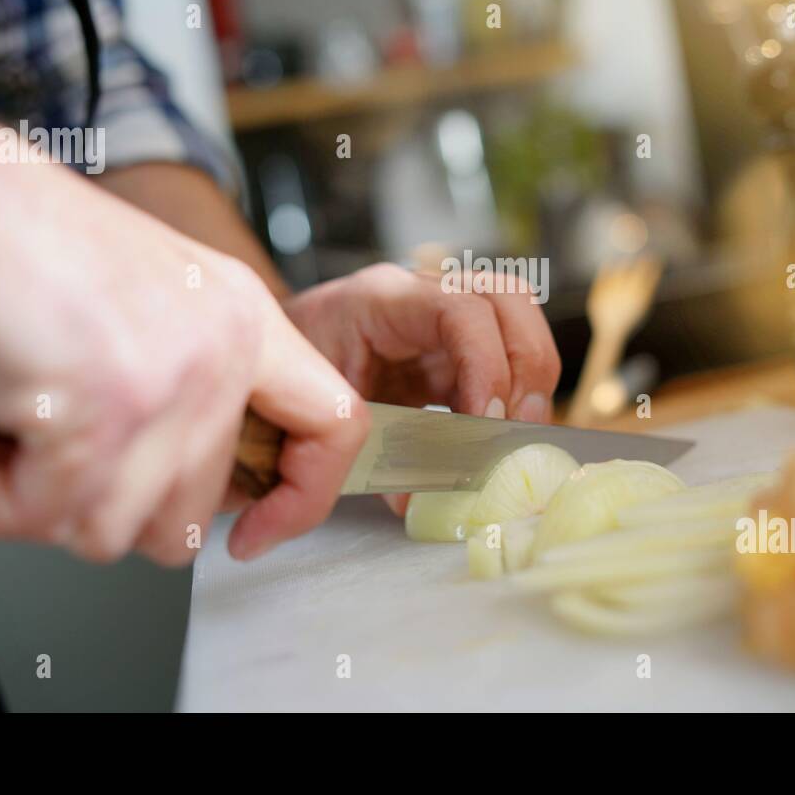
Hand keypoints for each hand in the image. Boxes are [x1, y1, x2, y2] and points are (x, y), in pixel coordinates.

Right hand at [0, 46, 368, 563]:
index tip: (252, 534)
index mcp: (242, 317)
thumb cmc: (6, 239)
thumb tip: (174, 490)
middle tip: (38, 459)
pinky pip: (44, 517)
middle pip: (189, 513)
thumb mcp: (139, 305)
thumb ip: (183, 386)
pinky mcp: (102, 408)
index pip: (334, 426)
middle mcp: (222, 347)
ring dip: (30, 505)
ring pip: (114, 531)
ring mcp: (170, 379)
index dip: (300, 499)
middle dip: (97, 506)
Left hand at [280, 263, 561, 512]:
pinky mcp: (450, 342)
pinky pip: (502, 350)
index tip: (486, 422)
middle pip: (507, 297)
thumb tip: (418, 502)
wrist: (264, 355)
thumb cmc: (281, 375)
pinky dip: (514, 390)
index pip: (461, 309)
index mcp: (380, 299)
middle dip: (525, 366)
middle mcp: (419, 292)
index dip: (486, 365)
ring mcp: (440, 311)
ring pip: (517, 315)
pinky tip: (500, 432)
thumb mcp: (319, 412)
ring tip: (516, 431)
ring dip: (530, 375)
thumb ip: (368, 455)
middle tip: (515, 428)